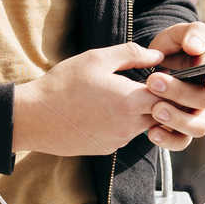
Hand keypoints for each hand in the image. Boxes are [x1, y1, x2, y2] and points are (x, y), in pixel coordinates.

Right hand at [12, 42, 162, 156]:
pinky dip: (122, 123)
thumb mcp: (97, 59)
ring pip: (143, 125)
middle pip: (160, 115)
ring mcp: (118, 140)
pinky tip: (104, 111)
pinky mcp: (107, 149)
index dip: (169, 85)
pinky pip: (125, 135)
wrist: (35, 117)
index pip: (169, 96)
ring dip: (139, 112)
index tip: (161, 75)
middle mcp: (129, 126)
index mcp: (130, 101)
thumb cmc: (64, 84)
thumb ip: (131, 54)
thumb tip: (158, 55)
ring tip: (118, 95)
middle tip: (144, 84)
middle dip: (157, 100)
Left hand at [142, 22, 204, 151]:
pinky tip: (152, 131)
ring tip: (155, 110)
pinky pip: (182, 142)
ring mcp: (196, 114)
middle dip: (180, 92)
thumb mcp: (177, 34)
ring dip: (177, 119)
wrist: (148, 68)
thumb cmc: (170, 49)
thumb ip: (190, 34)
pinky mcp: (181, 130)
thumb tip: (196, 47)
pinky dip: (168, 140)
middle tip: (153, 81)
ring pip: (199, 127)